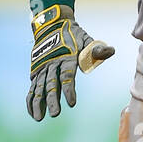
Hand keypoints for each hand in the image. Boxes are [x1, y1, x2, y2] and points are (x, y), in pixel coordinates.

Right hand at [26, 4, 114, 120]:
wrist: (52, 24)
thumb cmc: (73, 35)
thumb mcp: (86, 40)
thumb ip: (96, 49)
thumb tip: (111, 51)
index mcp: (66, 57)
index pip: (67, 76)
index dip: (69, 89)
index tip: (72, 103)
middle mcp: (52, 63)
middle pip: (51, 84)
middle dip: (52, 99)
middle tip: (55, 114)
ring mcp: (42, 67)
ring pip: (39, 87)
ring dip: (38, 103)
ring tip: (39, 118)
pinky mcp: (36, 71)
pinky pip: (33, 87)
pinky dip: (31, 99)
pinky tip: (32, 112)